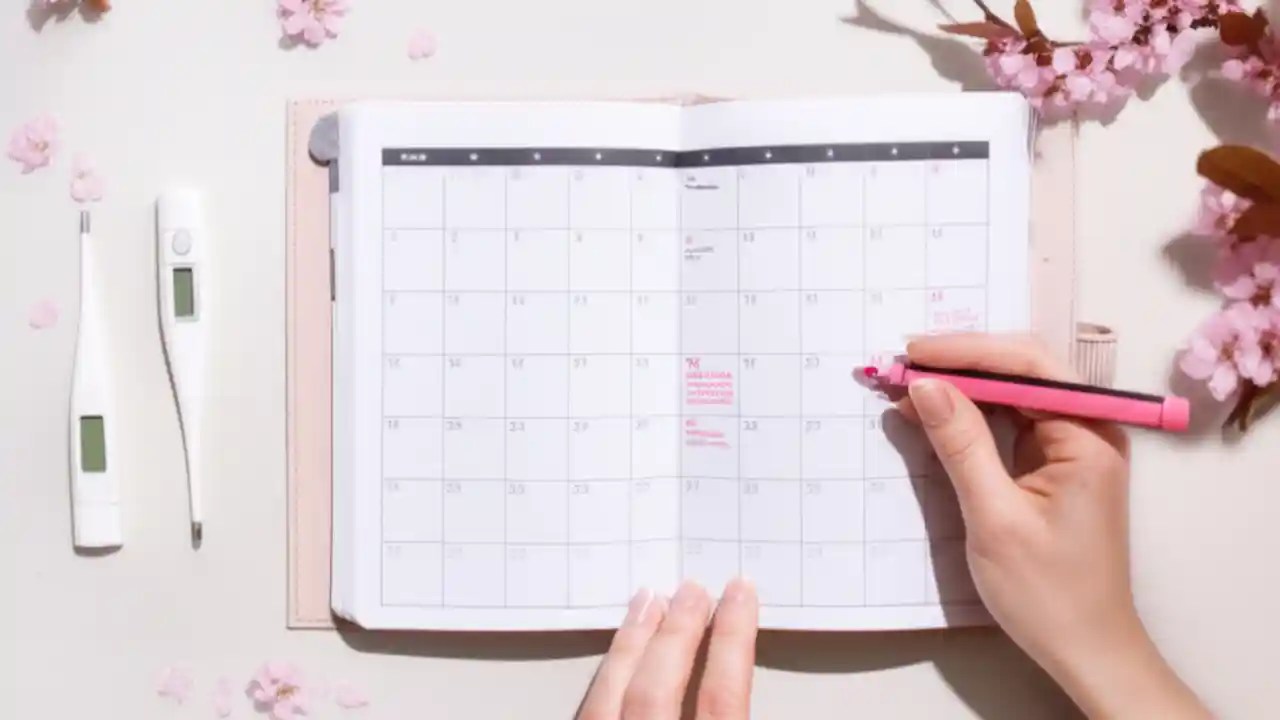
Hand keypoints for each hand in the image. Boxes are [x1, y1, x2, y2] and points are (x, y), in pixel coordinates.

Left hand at [578, 579, 758, 719]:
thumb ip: (728, 708)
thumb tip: (730, 658)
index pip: (721, 697)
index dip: (732, 641)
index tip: (740, 595)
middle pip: (656, 689)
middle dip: (676, 633)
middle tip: (693, 590)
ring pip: (608, 696)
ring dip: (629, 644)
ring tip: (649, 601)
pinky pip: (588, 709)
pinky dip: (604, 674)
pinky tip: (615, 654)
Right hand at [899, 334, 1209, 718]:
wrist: (1086, 651)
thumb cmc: (1046, 592)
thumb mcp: (994, 517)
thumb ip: (962, 445)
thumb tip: (925, 385)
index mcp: (1090, 435)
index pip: (1028, 365)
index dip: (967, 352)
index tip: (911, 353)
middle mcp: (1090, 429)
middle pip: (1023, 371)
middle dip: (960, 364)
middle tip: (900, 365)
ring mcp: (1074, 447)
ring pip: (1013, 395)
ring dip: (960, 387)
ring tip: (905, 384)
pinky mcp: (1056, 466)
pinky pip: (1011, 423)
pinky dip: (970, 417)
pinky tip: (931, 415)